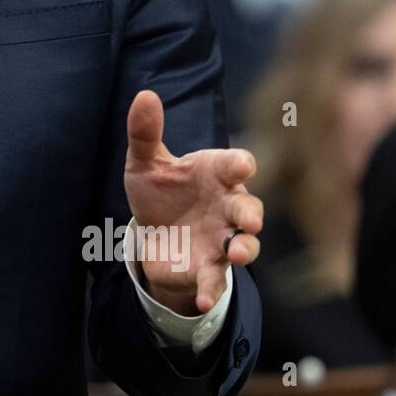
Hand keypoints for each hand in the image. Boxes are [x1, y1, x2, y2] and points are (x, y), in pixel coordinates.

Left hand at [123, 89, 262, 316]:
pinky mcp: (209, 268)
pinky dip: (212, 290)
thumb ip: (145, 133)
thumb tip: (144, 95)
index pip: (235, 165)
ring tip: (236, 254)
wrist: (152, 234)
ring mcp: (222, 239)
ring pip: (245, 246)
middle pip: (249, 208)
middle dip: (251, 213)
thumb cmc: (159, 191)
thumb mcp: (145, 163)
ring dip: (245, 250)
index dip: (240, 165)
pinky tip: (203, 299)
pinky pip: (216, 281)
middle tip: (250, 219)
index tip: (242, 166)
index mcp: (215, 175)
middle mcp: (227, 207)